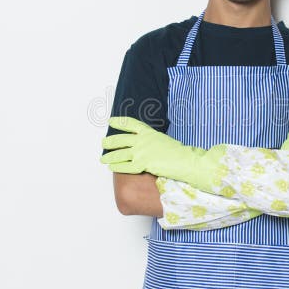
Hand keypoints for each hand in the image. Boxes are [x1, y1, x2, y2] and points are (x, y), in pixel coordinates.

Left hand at [100, 116, 217, 190]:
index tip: (111, 121)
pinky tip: (111, 167)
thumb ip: (151, 141)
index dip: (119, 122)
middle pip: (121, 139)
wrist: (185, 160)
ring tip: (103, 158)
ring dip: (110, 156)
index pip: (131, 124)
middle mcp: (143, 140)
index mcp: (149, 132)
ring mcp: (142, 152)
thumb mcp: (163, 141)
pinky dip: (117, 167)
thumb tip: (143, 145)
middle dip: (110, 142)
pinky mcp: (143, 164)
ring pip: (121, 153)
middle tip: (104, 143)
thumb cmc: (178, 153)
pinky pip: (126, 166)